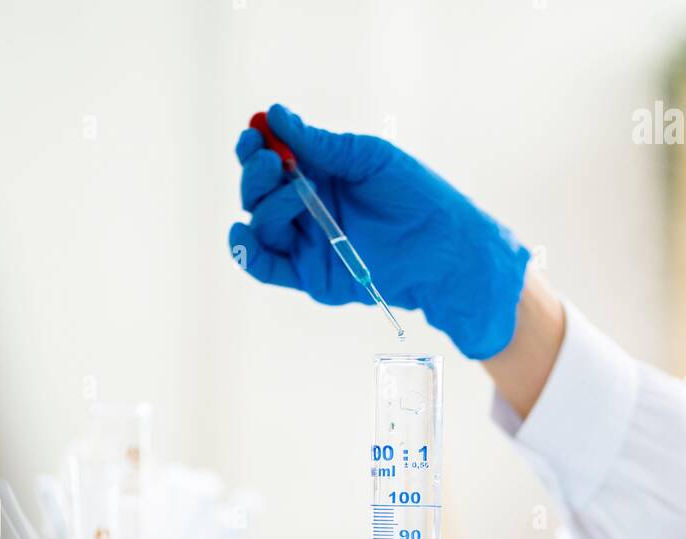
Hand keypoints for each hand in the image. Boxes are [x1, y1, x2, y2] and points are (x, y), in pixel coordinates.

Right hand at [230, 104, 529, 359]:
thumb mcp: (368, 157)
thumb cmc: (415, 197)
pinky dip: (246, 251)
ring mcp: (305, 244)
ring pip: (261, 226)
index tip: (254, 132)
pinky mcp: (309, 277)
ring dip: (265, 205)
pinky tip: (242, 231)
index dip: (256, 147)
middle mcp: (306, 210)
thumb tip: (276, 116)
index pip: (272, 161)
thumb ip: (322, 145)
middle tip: (272, 161)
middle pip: (258, 193)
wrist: (444, 247)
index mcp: (318, 176)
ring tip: (292, 193)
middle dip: (256, 174)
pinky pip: (265, 268)